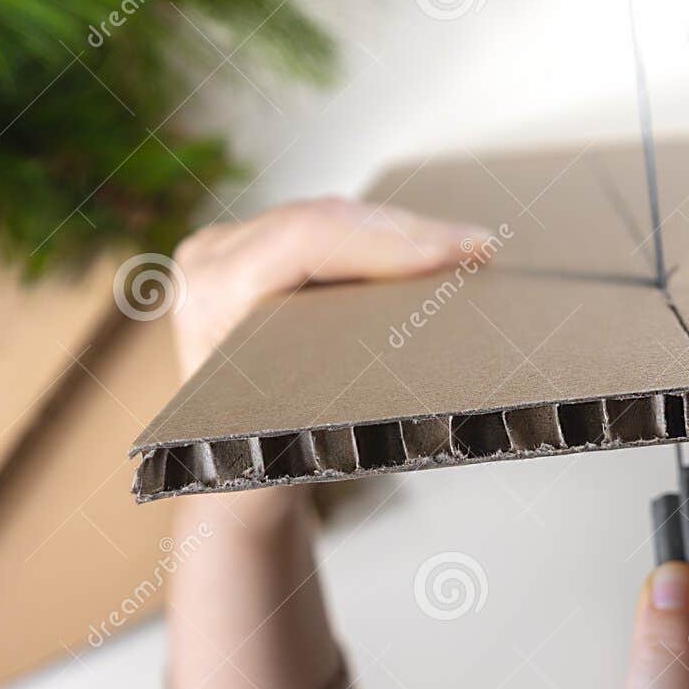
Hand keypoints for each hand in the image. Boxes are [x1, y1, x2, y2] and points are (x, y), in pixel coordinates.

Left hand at [161, 198, 487, 688]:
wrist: (227, 473)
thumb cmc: (259, 464)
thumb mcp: (298, 440)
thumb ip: (341, 400)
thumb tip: (425, 355)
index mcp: (211, 298)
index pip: (305, 239)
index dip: (389, 239)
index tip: (457, 252)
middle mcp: (209, 260)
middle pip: (326, 218)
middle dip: (411, 231)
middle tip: (479, 249)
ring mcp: (227, 248)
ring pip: (332, 215)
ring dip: (403, 231)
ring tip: (465, 249)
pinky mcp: (252, 248)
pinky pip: (329, 226)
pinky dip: (383, 237)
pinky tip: (431, 251)